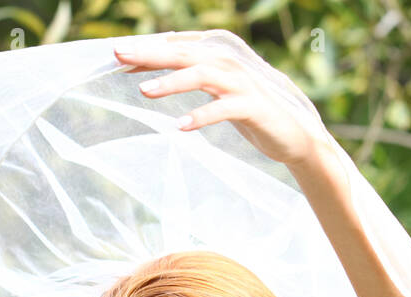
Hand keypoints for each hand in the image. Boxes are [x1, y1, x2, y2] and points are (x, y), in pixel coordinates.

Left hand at [113, 31, 322, 169]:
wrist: (293, 137)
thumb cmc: (250, 112)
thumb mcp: (217, 92)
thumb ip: (192, 78)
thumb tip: (151, 76)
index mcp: (218, 57)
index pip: (177, 46)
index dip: (148, 48)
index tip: (117, 54)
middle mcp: (229, 63)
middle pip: (184, 54)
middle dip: (150, 54)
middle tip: (118, 56)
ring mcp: (241, 84)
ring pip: (201, 75)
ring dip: (172, 82)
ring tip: (144, 91)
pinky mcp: (252, 107)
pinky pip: (222, 109)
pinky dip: (200, 116)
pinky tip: (179, 126)